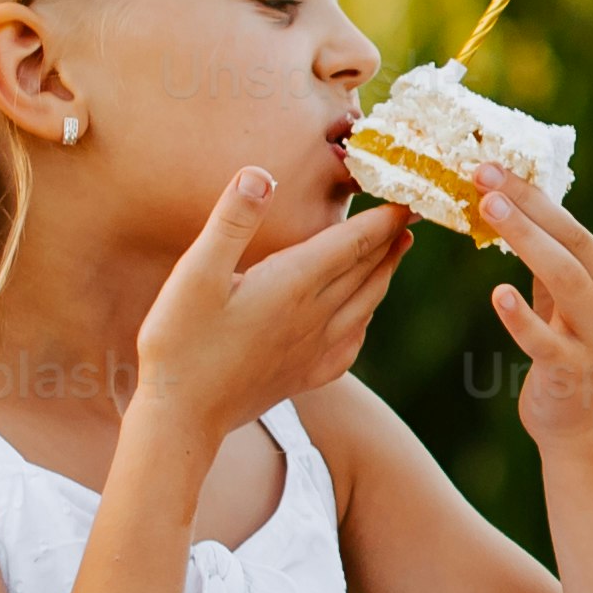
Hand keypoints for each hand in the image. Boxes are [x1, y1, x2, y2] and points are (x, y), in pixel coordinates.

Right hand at [134, 164, 415, 431]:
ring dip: (385, 273)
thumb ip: (231, 221)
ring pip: (366, 304)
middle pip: (367, 270)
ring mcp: (315, 350)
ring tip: (397, 251)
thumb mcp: (195, 272)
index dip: (383, 218)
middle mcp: (316, 316)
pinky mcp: (306, 376)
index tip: (409, 198)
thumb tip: (261, 174)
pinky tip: (362, 317)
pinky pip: (353, 342)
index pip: (353, 242)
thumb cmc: (180, 342)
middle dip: (391, 239)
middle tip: (412, 214)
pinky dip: (366, 318)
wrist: (182, 418)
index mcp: (295, 284)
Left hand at [482, 154, 592, 450]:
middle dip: (532, 202)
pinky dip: (519, 317)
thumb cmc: (577, 336)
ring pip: (563, 277)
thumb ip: (556, 244)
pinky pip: (543, 339)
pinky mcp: (570, 369)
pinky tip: (497, 293)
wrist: (589, 421)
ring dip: (523, 238)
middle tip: (488, 171)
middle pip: (579, 242)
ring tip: (489, 207)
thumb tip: (509, 189)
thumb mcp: (577, 286)